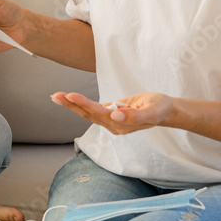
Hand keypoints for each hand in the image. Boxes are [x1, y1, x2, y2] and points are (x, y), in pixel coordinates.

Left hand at [50, 91, 173, 135]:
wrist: (164, 110)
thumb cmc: (159, 109)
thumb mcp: (151, 112)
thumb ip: (135, 116)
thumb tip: (115, 115)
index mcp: (121, 124)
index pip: (99, 113)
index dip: (84, 104)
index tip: (72, 95)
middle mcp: (113, 125)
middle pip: (88, 114)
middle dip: (71, 104)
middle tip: (56, 96)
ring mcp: (110, 120)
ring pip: (87, 112)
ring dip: (71, 104)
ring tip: (56, 96)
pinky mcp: (110, 113)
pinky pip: (92, 109)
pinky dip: (79, 103)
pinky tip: (68, 98)